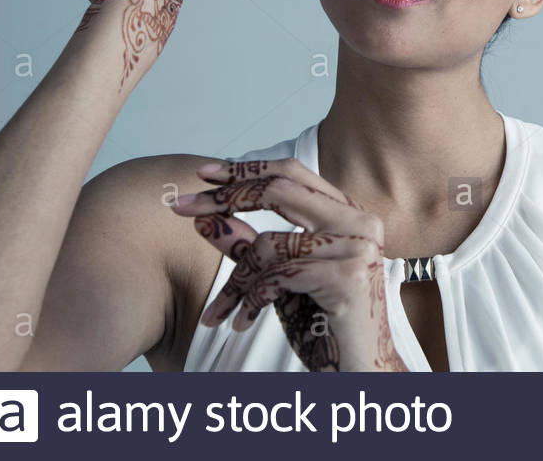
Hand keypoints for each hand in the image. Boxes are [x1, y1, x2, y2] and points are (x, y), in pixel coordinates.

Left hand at [170, 157, 407, 371]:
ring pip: (270, 243)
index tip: (203, 174)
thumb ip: (250, 247)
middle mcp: (359, 223)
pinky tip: (241, 323)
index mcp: (348, 215)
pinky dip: (250, 301)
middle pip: (280, 191)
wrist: (361, 372)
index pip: (293, 174)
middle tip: (181, 207)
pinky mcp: (347, 279)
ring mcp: (356, 249)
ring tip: (218, 313)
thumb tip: (207, 218)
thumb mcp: (280, 281)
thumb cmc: (324, 326)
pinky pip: (278, 276)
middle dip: (225, 198)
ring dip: (234, 282)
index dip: (246, 169)